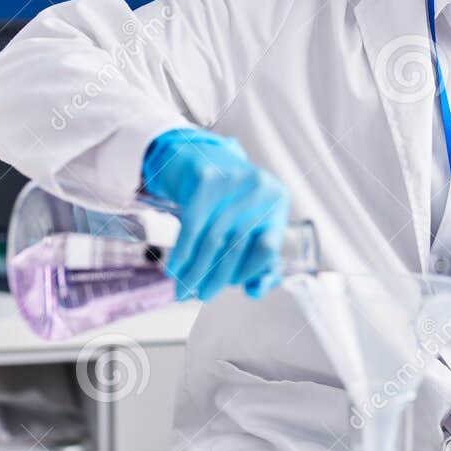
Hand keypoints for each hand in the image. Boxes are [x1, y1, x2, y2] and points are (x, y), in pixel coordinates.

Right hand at [142, 128, 290, 301]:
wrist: (195, 155)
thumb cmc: (225, 196)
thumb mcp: (248, 218)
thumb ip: (257, 256)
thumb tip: (256, 291)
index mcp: (277, 201)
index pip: (268, 248)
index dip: (250, 271)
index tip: (233, 288)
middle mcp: (259, 189)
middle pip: (237, 245)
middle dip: (216, 277)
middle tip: (201, 295)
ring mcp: (232, 183)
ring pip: (213, 239)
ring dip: (196, 271)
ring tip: (183, 291)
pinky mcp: (204, 181)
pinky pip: (192, 226)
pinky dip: (181, 253)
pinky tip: (173, 270)